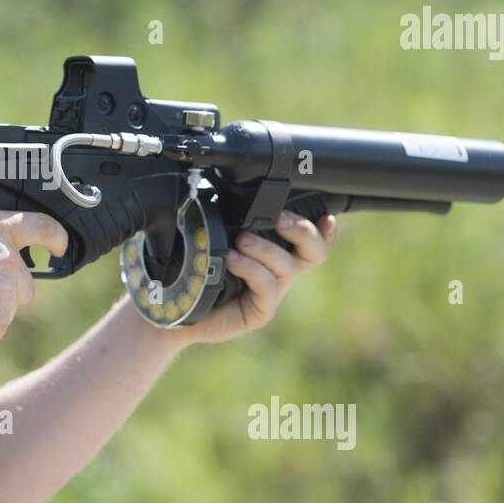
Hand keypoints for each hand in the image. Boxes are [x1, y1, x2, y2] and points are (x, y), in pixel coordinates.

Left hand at [180, 212, 336, 345]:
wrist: (176, 303)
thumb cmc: (195, 267)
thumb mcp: (215, 237)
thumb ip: (233, 220)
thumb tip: (233, 191)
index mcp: (274, 251)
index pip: (310, 240)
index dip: (325, 230)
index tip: (327, 216)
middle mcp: (278, 272)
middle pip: (315, 252)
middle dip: (303, 231)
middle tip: (279, 219)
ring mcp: (271, 293)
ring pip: (287, 266)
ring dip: (264, 248)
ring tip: (240, 241)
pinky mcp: (260, 311)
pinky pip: (267, 286)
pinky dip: (251, 268)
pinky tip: (232, 260)